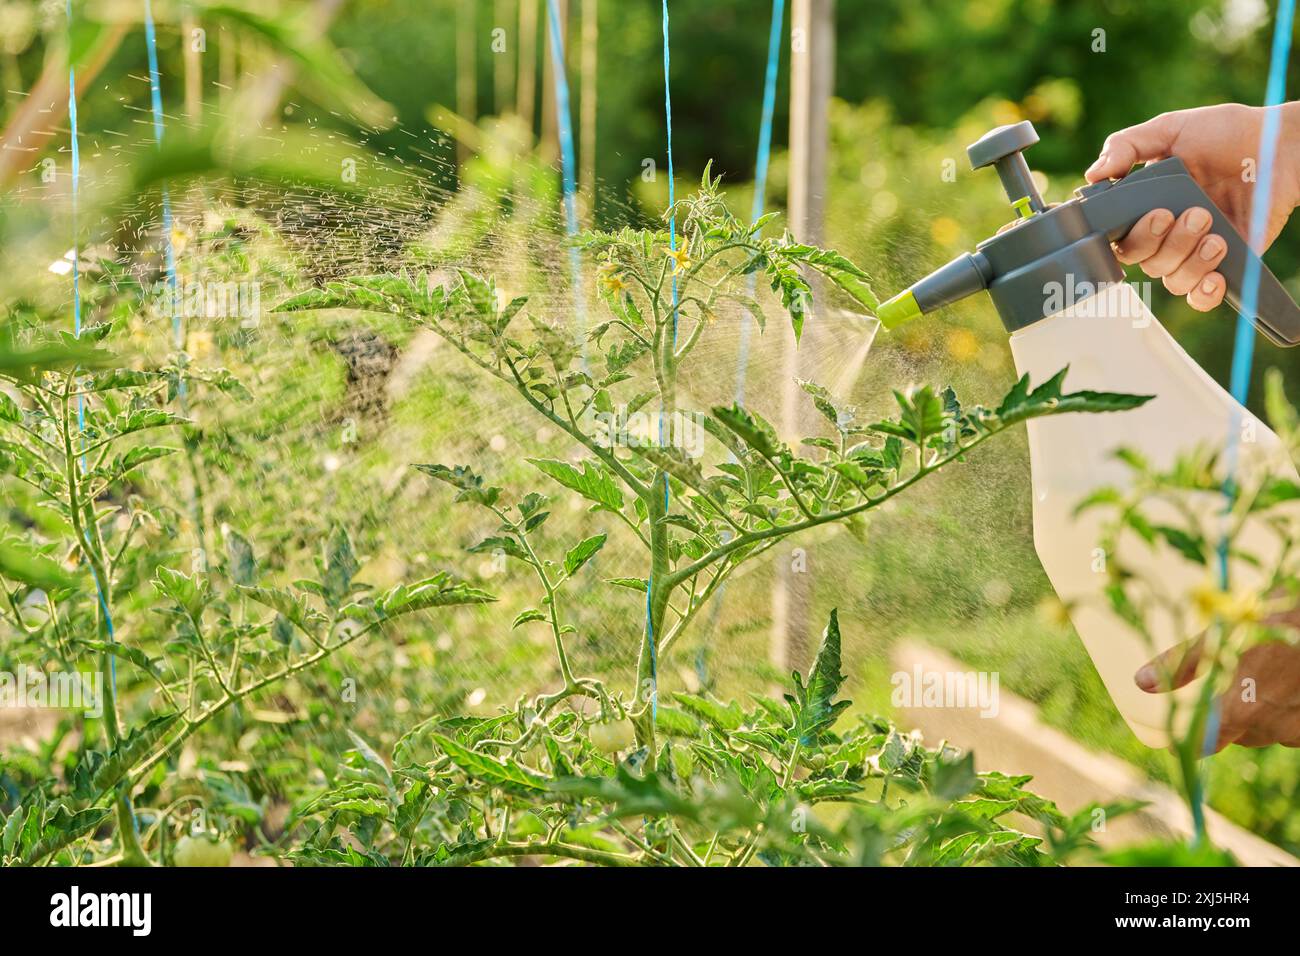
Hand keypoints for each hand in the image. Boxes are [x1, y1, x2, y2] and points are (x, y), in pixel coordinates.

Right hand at [1086, 103, 1299, 311]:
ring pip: (1170, 278)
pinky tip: (1215, 275)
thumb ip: (1126, 145)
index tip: (1155, 214)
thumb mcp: (1171, 129)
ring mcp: (1194, 251)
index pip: (1117, 237)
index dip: (1124, 236)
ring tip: (1215, 233)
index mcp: (1146, 205)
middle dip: (1164, 241)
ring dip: (1189, 258)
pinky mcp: (1224, 265)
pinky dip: (1202, 293)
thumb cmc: (1228, 134)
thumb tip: (1093, 175)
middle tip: (1194, 212)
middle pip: (1141, 260)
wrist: (1280, 146)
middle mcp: (1166, 233)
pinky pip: (1199, 297)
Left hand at [1135, 638, 1299, 749]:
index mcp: (1240, 711)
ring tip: (1260, 673)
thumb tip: (1142, 681)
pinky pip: (1290, 724)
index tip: (1177, 731)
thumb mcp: (1223, 635)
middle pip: (1233, 734)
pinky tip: (1285, 680)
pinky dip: (1282, 707)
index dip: (1187, 739)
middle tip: (1226, 684)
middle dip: (1224, 714)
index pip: (1202, 744)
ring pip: (1264, 729)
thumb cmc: (1278, 623)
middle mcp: (1270, 729)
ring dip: (1256, 709)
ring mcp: (1297, 730)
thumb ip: (1182, 663)